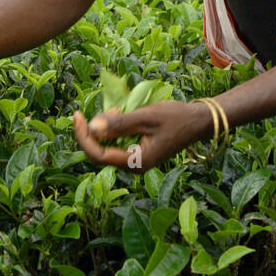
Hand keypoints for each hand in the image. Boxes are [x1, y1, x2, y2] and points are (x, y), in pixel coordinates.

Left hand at [71, 99, 214, 172]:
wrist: (198, 121)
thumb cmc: (175, 118)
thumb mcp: (146, 116)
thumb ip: (119, 123)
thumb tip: (92, 127)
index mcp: (137, 161)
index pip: (98, 154)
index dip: (83, 136)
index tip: (77, 116)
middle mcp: (134, 165)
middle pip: (100, 153)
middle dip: (91, 132)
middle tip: (87, 112)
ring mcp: (136, 160)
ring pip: (107, 147)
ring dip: (104, 129)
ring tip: (114, 109)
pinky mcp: (138, 152)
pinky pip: (117, 143)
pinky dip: (113, 129)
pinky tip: (119, 113)